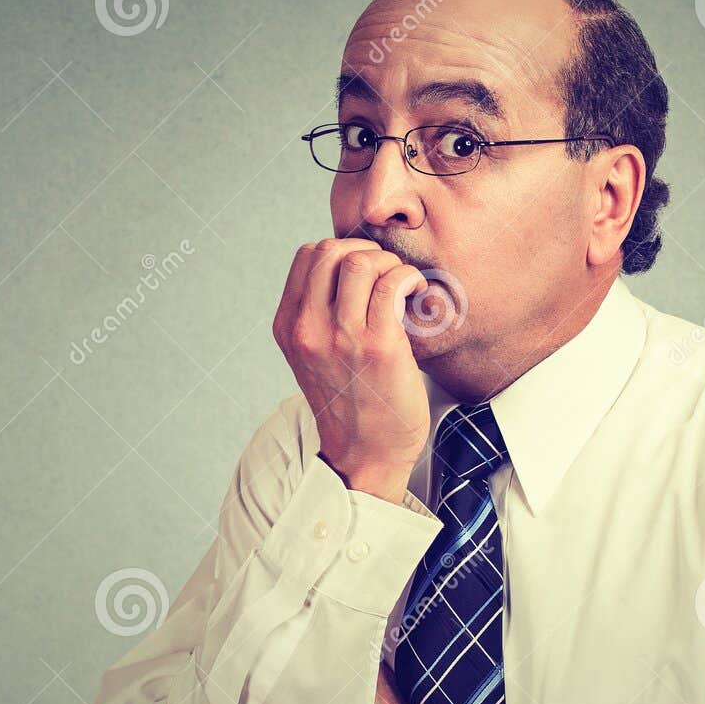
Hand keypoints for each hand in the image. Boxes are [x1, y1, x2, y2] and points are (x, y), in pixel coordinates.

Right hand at [273, 239, 430, 502]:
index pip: (307, 256)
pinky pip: (391, 284)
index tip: (364, 269)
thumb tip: (351, 265)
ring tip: (401, 284)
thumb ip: (319, 314)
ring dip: (389, 263)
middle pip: (330, 250)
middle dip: (364, 249)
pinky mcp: (377, 347)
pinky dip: (408, 277)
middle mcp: (307, 329)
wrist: (365, 454)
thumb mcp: (315, 355)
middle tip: (385, 272)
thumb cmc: (351, 402)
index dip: (341, 249)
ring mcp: (341, 337)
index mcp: (289, 326)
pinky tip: (416, 292)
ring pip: (360, 261)